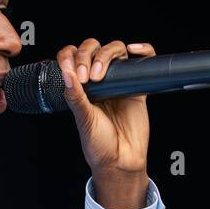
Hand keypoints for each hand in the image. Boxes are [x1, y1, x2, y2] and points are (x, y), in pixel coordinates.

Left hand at [58, 39, 153, 208]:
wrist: (121, 160)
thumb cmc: (99, 144)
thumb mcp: (83, 119)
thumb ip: (75, 96)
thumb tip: (66, 72)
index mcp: (80, 86)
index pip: (72, 57)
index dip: (70, 56)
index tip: (71, 70)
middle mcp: (98, 80)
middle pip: (94, 48)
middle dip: (88, 55)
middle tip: (86, 76)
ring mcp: (118, 82)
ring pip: (115, 50)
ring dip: (106, 54)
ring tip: (100, 74)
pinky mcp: (137, 86)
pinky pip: (144, 61)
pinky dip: (143, 49)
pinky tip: (134, 50)